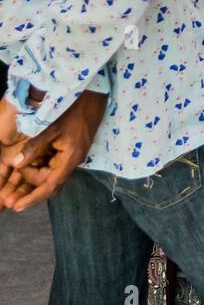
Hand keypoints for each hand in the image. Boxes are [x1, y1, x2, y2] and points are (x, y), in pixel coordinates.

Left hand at [0, 90, 107, 212]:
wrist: (94, 96)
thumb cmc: (74, 110)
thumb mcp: (51, 127)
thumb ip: (34, 147)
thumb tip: (16, 164)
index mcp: (70, 159)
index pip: (49, 185)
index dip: (33, 198)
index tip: (16, 207)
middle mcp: (72, 162)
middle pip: (49, 183)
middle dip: (29, 190)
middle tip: (8, 195)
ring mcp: (72, 156)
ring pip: (50, 175)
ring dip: (33, 180)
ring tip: (14, 184)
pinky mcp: (70, 150)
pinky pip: (53, 165)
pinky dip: (39, 167)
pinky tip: (27, 165)